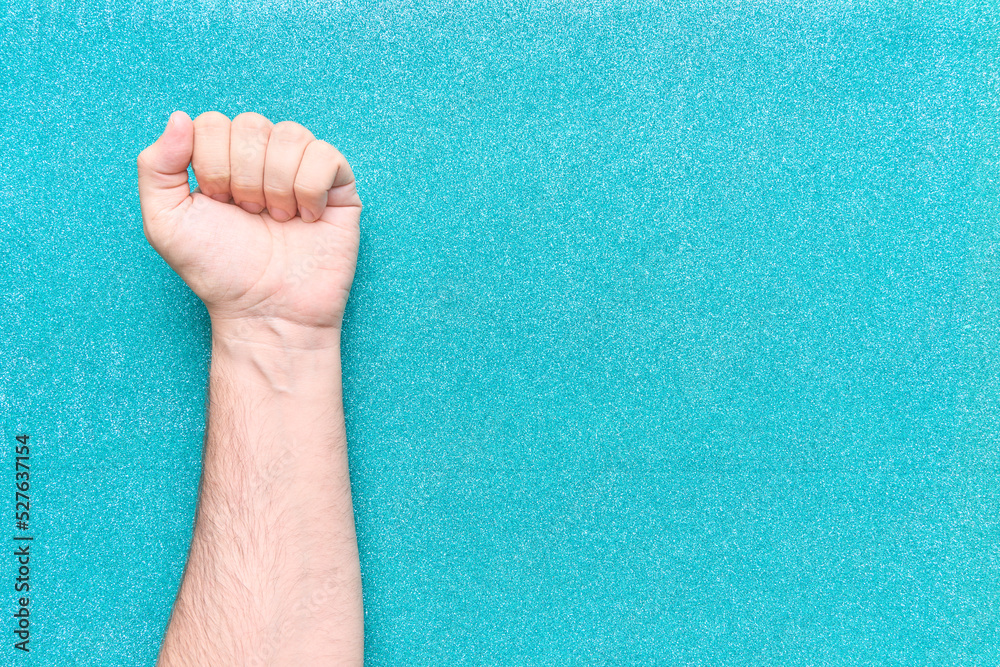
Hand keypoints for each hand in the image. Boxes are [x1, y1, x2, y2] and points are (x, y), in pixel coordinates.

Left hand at [137, 111, 361, 338]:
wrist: (266, 311)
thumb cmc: (219, 272)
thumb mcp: (165, 222)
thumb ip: (156, 166)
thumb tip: (179, 117)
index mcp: (222, 159)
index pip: (213, 123)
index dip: (211, 165)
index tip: (217, 205)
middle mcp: (263, 159)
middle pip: (251, 124)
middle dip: (242, 177)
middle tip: (249, 215)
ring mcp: (302, 170)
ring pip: (291, 134)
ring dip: (276, 184)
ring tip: (277, 219)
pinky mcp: (339, 187)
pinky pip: (325, 155)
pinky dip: (309, 190)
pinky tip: (306, 217)